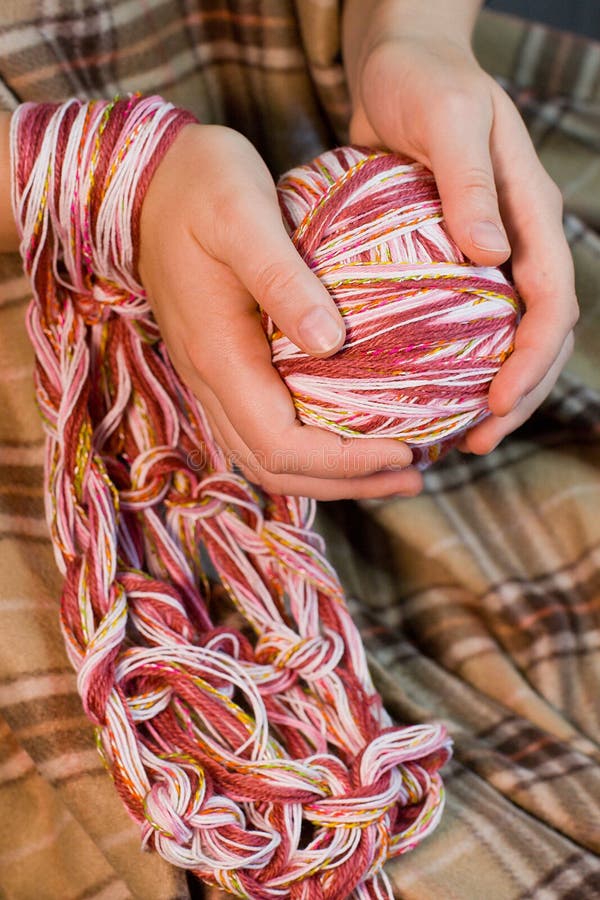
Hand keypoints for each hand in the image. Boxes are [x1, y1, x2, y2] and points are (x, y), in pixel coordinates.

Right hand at [138, 124, 420, 498]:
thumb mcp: (243, 215)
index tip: (404, 451)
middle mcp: (210, 380)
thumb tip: (332, 342)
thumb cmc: (199, 186)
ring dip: (331, 473)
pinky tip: (352, 431)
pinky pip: (265, 428)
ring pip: (267, 456)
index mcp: (218, 355)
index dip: (343, 461)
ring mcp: (214, 378)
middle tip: (413, 476)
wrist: (147, 182)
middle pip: (275, 468)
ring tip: (392, 467)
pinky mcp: (224, 366)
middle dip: (346, 481)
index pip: (279, 445)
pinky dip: (312, 446)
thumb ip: (282, 278)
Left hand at [344, 25, 577, 453]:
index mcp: (531, 213)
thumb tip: (491, 257)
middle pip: (540, 335)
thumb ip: (469, 183)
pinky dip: (453, 364)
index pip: (553, 303)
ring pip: (507, 337)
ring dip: (492, 390)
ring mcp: (488, 253)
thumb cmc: (421, 80)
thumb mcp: (446, 117)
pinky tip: (425, 394)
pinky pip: (464, 323)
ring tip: (460, 436)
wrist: (398, 61)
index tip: (496, 403)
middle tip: (478, 442)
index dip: (533, 360)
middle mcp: (518, 240)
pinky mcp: (450, 258)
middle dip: (520, 394)